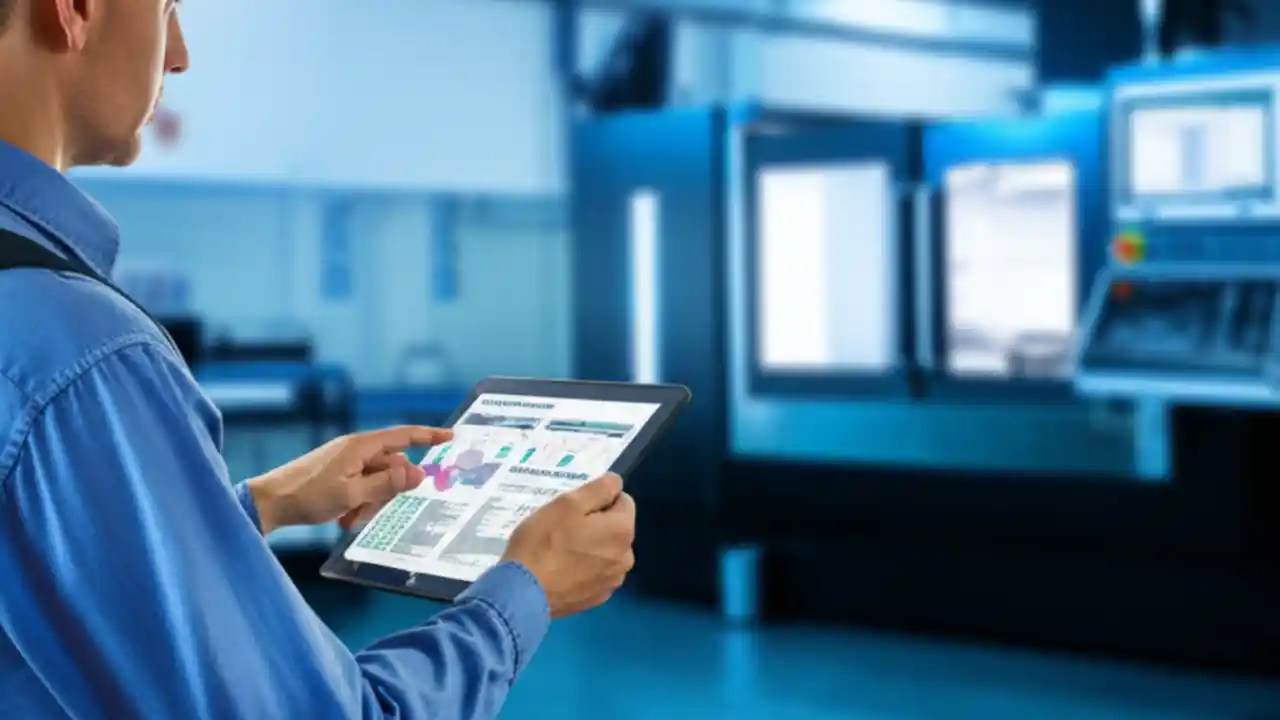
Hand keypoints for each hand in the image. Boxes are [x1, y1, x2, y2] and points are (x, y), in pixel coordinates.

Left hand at [246, 426, 452, 534]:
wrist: (268, 502)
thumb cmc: (307, 496)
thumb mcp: (352, 495)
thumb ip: (387, 484)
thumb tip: (419, 473)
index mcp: (360, 446)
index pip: (402, 436)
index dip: (428, 436)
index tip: (450, 436)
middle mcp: (355, 450)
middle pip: (391, 467)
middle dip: (386, 492)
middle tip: (367, 510)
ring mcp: (345, 462)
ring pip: (376, 481)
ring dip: (369, 502)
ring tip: (348, 518)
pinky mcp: (337, 475)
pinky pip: (361, 487)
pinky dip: (358, 504)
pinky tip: (342, 518)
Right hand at [502, 474, 635, 617]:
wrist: (522, 593)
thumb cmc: (543, 542)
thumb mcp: (567, 504)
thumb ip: (599, 489)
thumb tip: (617, 483)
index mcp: (622, 531)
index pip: (622, 501)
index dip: (599, 500)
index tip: (574, 509)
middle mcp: (626, 557)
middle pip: (615, 528)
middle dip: (597, 524)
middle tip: (564, 529)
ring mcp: (612, 581)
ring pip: (606, 552)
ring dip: (592, 547)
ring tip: (561, 552)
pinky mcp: (598, 598)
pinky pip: (596, 574)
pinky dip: (585, 569)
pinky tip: (562, 571)